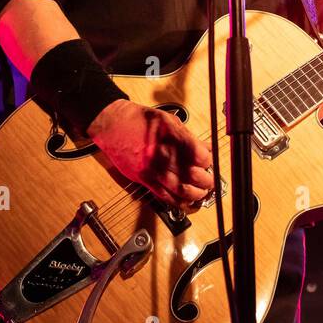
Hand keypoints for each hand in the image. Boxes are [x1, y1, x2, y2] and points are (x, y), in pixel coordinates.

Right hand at [86, 99, 214, 209]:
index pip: (201, 157)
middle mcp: (163, 156)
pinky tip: (188, 202)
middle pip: (194, 176)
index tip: (209, 161)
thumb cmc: (140, 120)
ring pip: (182, 191)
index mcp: (172, 138)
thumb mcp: (169, 120)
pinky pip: (165, 197)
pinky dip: (180, 202)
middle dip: (207, 180)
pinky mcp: (144, 180)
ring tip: (202, 191)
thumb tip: (207, 149)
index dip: (209, 161)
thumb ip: (189, 137)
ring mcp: (153, 170)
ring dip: (197, 194)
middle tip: (209, 178)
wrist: (113, 125)